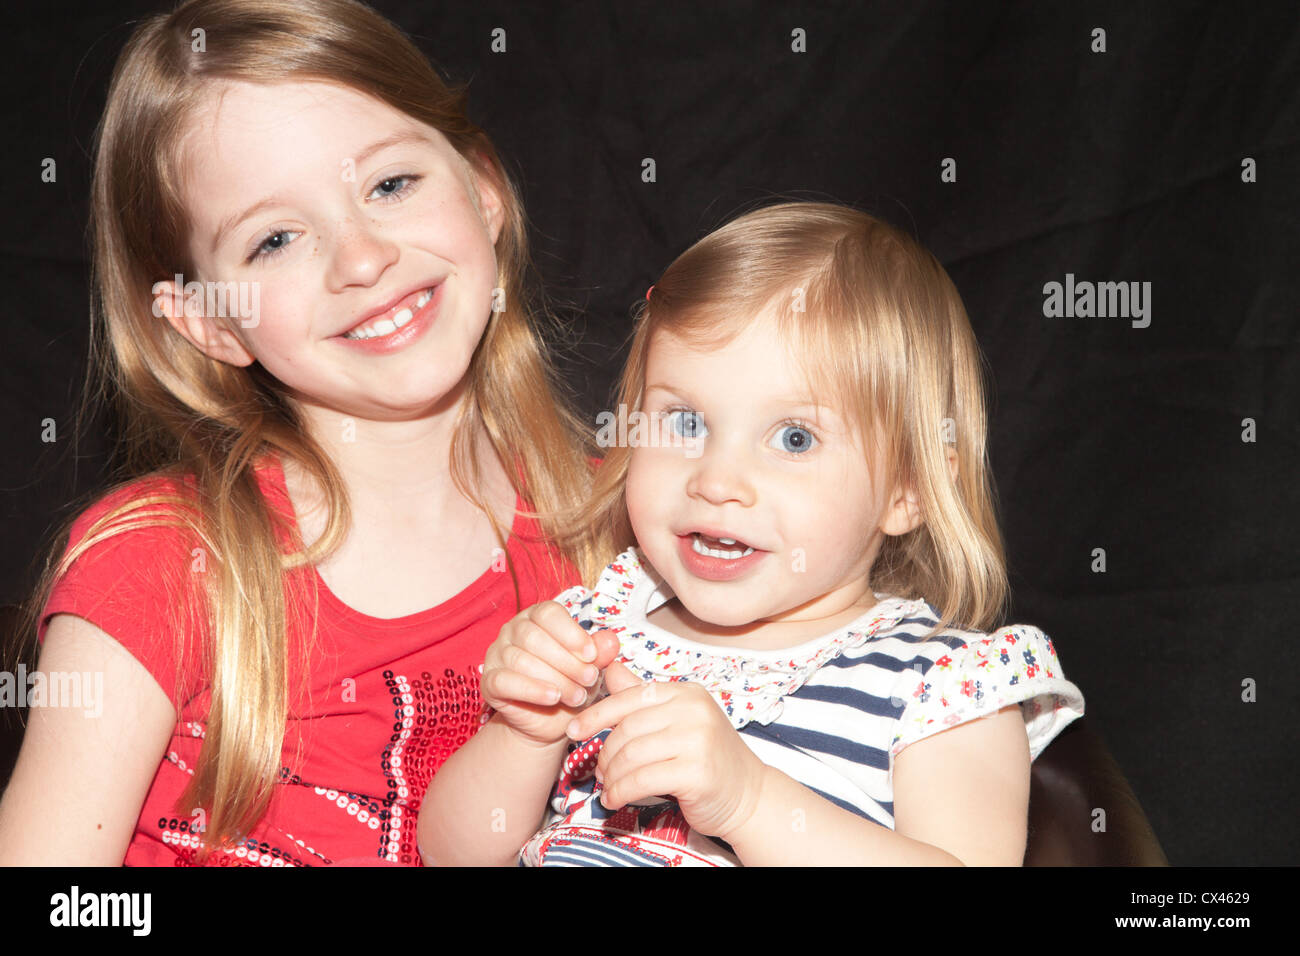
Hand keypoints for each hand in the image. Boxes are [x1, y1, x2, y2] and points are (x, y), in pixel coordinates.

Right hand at [481, 601, 620, 746]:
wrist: (547, 723)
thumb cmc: (570, 685)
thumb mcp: (589, 668)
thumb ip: (599, 653)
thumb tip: (612, 640)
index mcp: (537, 617)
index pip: (548, 613)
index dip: (571, 633)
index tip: (592, 655)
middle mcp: (513, 630)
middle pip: (534, 637)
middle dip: (567, 661)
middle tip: (589, 680)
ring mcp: (497, 654)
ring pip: (521, 659)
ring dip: (555, 678)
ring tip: (577, 696)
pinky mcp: (489, 682)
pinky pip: (505, 681)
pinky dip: (531, 689)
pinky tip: (553, 697)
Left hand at [567, 660, 767, 839]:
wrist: (748, 794)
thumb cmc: (707, 758)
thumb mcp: (676, 721)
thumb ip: (642, 697)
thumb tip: (611, 668)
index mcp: (686, 693)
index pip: (630, 697)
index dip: (596, 714)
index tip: (574, 730)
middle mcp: (694, 710)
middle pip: (628, 729)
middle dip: (605, 754)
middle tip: (599, 771)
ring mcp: (698, 740)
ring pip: (632, 756)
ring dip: (611, 777)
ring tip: (607, 787)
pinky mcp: (697, 772)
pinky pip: (642, 780)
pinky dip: (620, 792)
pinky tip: (614, 799)